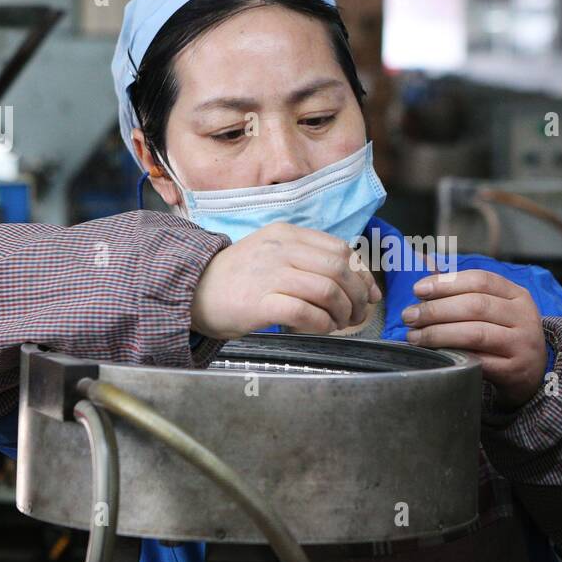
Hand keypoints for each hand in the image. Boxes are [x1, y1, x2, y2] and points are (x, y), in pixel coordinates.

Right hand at [193, 222, 379, 338]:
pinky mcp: (259, 302)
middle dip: (357, 297)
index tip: (369, 295)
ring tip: (339, 324)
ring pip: (327, 290)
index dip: (362, 275)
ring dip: (342, 312)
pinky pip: (305, 311)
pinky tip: (321, 328)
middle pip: (339, 270)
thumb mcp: (275, 256)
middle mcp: (280, 248)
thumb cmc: (240, 279)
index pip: (341, 250)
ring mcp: (269, 274)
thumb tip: (363, 286)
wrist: (193, 291)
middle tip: (357, 315)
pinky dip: (322, 323)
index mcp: (287, 234)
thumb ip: (313, 263)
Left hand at [401, 269, 547, 409]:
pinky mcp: (515, 370)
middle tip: (410, 316)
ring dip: (439, 333)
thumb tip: (424, 263)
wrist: (534, 372)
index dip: (447, 283)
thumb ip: (463, 289)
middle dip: (436, 310)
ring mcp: (522, 344)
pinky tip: (435, 354)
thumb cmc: (505, 334)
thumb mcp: (495, 308)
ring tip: (415, 336)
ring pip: (475, 333)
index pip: (480, 280)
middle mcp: (523, 316)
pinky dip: (454, 355)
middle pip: (475, 305)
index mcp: (517, 295)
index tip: (418, 290)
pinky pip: (480, 361)